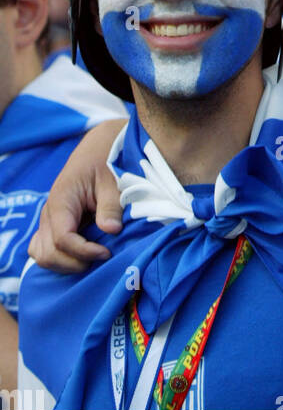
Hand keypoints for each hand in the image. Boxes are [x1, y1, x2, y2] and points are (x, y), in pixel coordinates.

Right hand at [28, 119, 125, 271]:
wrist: (100, 146)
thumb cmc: (107, 160)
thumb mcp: (114, 179)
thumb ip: (111, 205)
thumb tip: (111, 230)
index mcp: (62, 199)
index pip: (62, 239)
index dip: (83, 251)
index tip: (107, 252)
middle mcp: (49, 212)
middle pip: (48, 253)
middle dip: (74, 262)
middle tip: (102, 256)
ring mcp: (48, 219)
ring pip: (42, 255)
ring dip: (65, 263)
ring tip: (92, 257)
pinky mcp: (53, 223)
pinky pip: (44, 249)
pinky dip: (60, 258)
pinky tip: (82, 255)